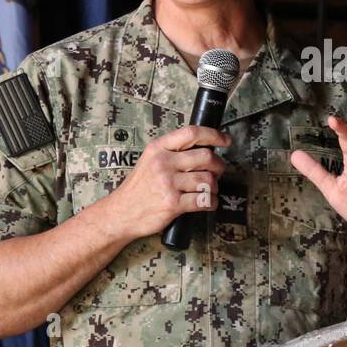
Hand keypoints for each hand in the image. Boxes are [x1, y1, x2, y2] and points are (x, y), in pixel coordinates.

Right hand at [99, 124, 230, 240]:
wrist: (121, 213)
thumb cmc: (138, 188)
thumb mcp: (149, 160)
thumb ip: (172, 152)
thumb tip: (205, 148)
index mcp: (158, 148)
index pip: (192, 133)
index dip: (214, 135)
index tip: (225, 140)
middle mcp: (163, 163)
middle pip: (206, 157)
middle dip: (218, 165)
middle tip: (218, 171)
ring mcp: (168, 184)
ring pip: (208, 180)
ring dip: (214, 187)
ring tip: (208, 189)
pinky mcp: (173, 203)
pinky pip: (204, 200)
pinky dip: (211, 202)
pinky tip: (207, 202)